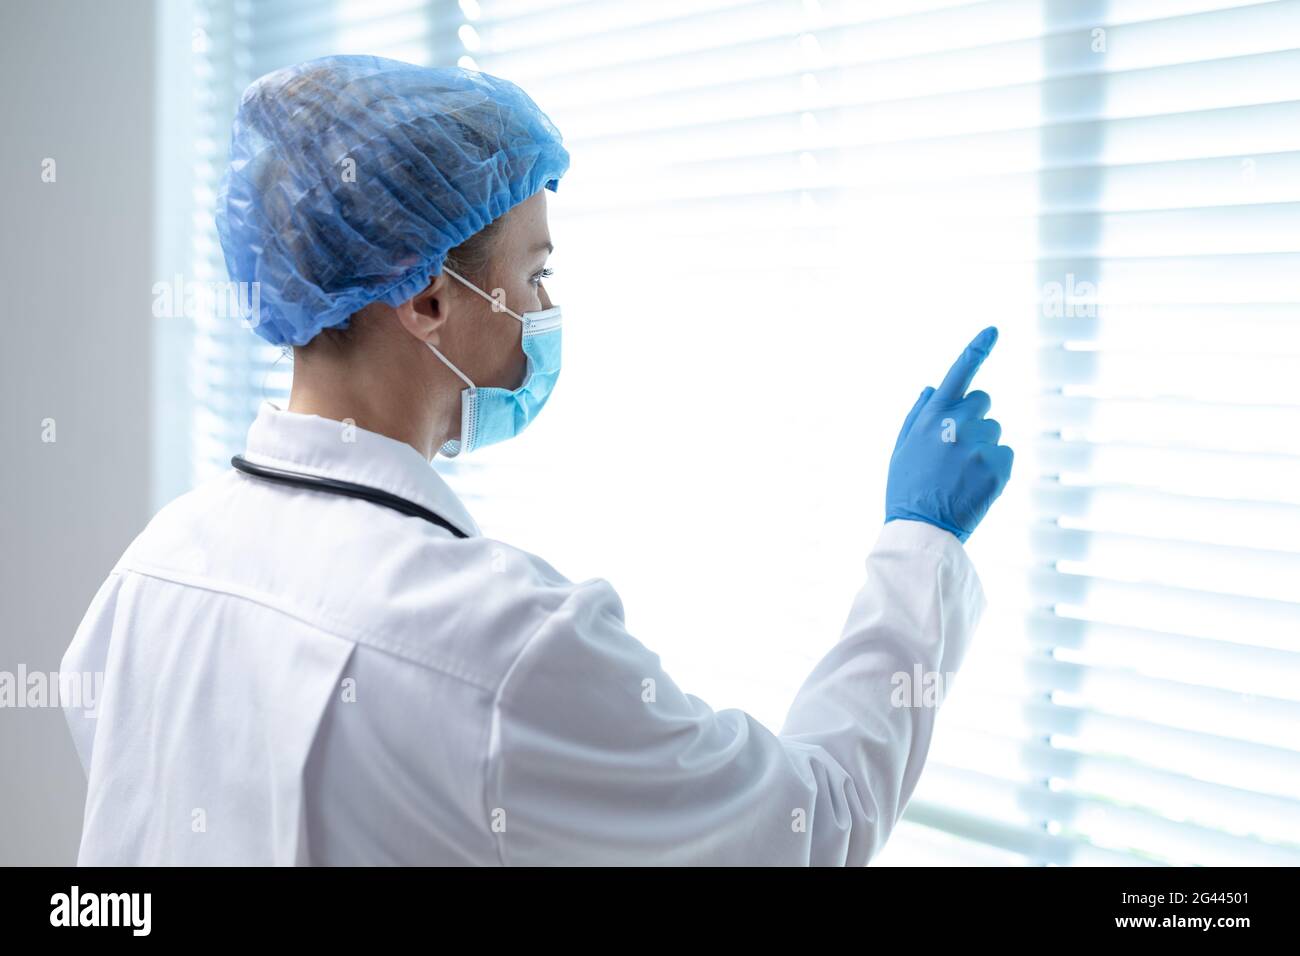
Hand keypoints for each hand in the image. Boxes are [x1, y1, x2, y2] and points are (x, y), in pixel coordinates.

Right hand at [885, 327, 1013, 542]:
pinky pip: (1006, 455)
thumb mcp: (902, 448)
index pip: (959, 373)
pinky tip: (976, 485)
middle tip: (958, 447)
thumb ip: (918, 414)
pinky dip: (995, 468)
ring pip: (996, 431)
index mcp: (932, 416)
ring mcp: (980, 446)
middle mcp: (957, 425)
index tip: (994, 329)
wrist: (921, 530)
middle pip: (984, 402)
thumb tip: (934, 386)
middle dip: (976, 417)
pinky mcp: (999, 467)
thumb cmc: (907, 488)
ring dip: (984, 446)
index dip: (978, 349)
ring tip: (962, 474)